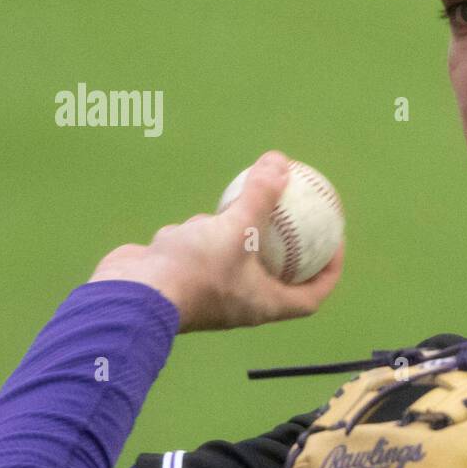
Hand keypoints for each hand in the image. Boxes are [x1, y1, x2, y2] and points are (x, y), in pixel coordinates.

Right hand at [88, 150, 343, 332]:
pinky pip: (203, 253)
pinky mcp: (183, 279)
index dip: (329, 273)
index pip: (311, 297)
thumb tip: (282, 162)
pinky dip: (206, 235)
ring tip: (251, 206)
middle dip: (288, 247)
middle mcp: (241, 303)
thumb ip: (260, 197)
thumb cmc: (193, 271)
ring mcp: (210, 292)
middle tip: (299, 214)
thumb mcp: (236, 228)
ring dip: (243, 236)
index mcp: (264, 305)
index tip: (336, 243)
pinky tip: (203, 216)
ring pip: (235, 259)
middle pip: (276, 276)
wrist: (130, 296)